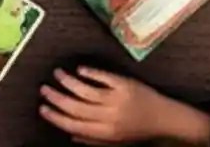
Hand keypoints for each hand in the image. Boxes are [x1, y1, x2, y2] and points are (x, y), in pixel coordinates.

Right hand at [38, 67, 209, 144]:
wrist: (166, 119)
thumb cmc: (139, 131)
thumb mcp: (115, 142)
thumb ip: (92, 139)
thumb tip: (70, 134)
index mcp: (105, 132)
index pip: (73, 124)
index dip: (55, 116)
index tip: (43, 107)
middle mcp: (108, 116)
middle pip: (75, 106)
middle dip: (56, 97)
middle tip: (44, 89)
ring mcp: (116, 98)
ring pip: (85, 90)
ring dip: (68, 82)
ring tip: (57, 74)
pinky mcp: (124, 85)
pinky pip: (103, 77)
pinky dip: (89, 72)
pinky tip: (80, 69)